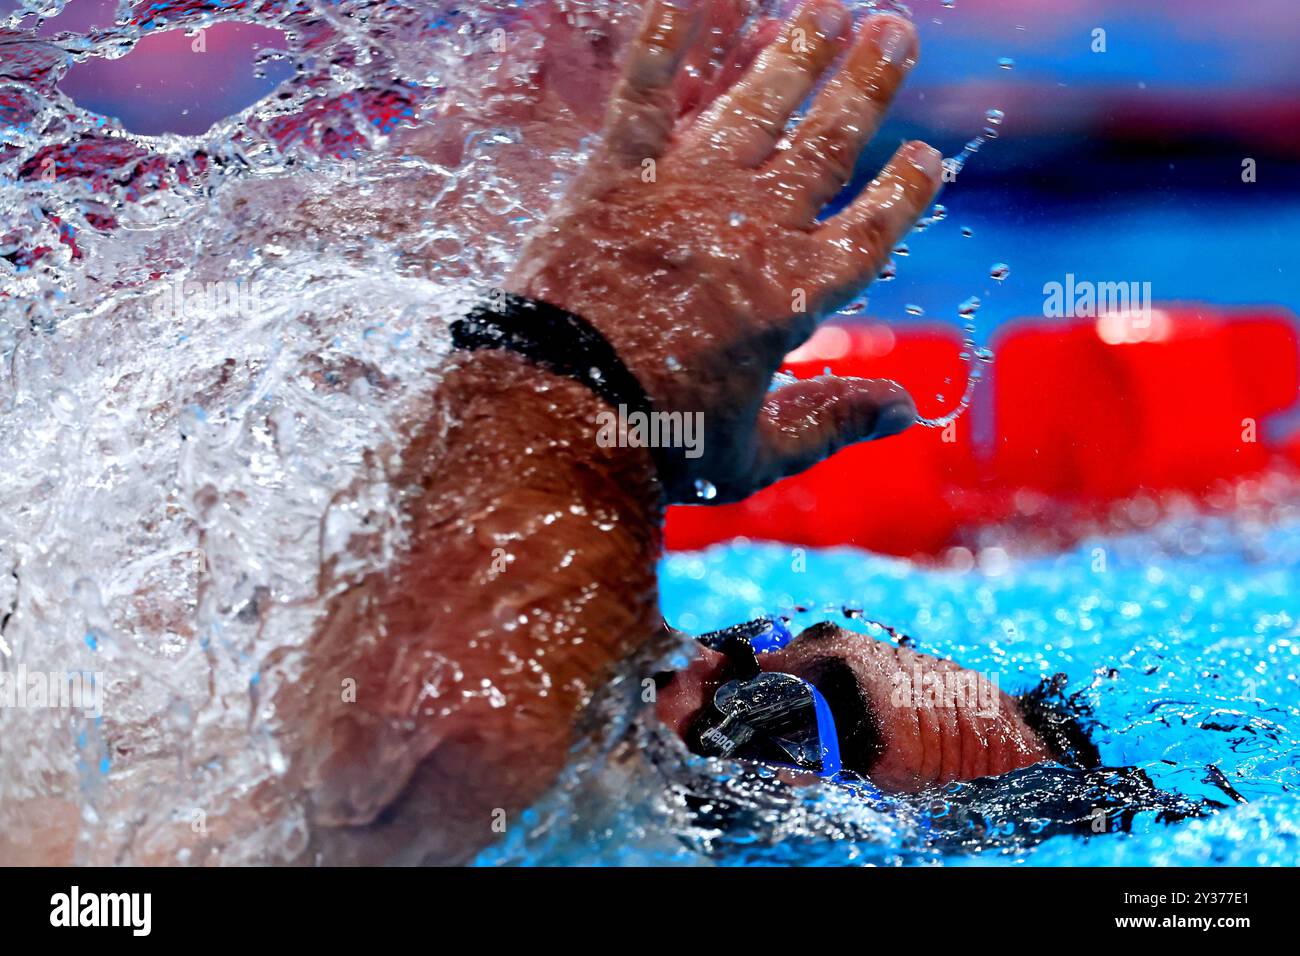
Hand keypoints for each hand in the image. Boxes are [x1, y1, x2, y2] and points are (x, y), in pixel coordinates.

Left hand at [506, 0, 941, 502]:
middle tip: (895, 33)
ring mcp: (686, 194)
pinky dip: (667, 43)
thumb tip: (908, 410)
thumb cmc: (657, 444)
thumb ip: (833, 421)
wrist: (554, 413)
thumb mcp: (757, 452)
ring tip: (828, 9)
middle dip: (865, 85)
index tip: (925, 157)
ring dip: (796, 52)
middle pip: (826, 143)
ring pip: (758, 105)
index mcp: (797, 295)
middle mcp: (754, 228)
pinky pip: (647, 95)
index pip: (870, 227)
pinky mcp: (616, 177)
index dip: (904, 190)